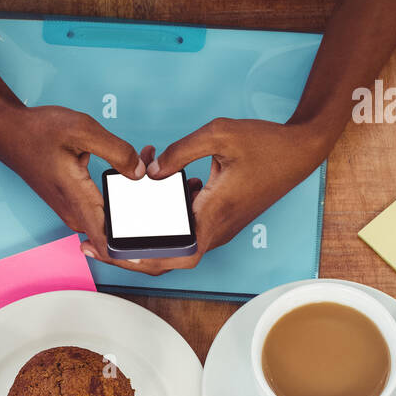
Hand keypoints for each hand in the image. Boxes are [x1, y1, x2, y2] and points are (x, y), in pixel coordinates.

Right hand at [0, 105, 143, 257]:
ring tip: (148, 171)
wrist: (10, 134)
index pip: (108, 245)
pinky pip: (103, 212)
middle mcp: (76, 215)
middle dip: (141, 223)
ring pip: (111, 223)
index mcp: (79, 201)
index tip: (155, 252)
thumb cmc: (39, 132)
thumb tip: (140, 173)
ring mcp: (75, 213)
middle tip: (160, 193)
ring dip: (133, 209)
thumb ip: (116, 151)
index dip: (132, 255)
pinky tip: (132, 173)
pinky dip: (120, 200)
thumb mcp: (81, 129)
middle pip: (115, 237)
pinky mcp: (75, 207)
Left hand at [96, 119, 327, 275]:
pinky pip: (187, 227)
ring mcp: (218, 225)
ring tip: (116, 222)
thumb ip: (180, 152)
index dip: (139, 261)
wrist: (299, 151)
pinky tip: (156, 193)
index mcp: (213, 216)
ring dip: (147, 236)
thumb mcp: (220, 134)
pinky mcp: (220, 216)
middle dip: (130, 255)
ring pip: (175, 244)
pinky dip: (166, 219)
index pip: (171, 257)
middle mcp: (215, 229)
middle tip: (96, 244)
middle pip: (166, 259)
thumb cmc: (266, 144)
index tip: (111, 253)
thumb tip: (150, 172)